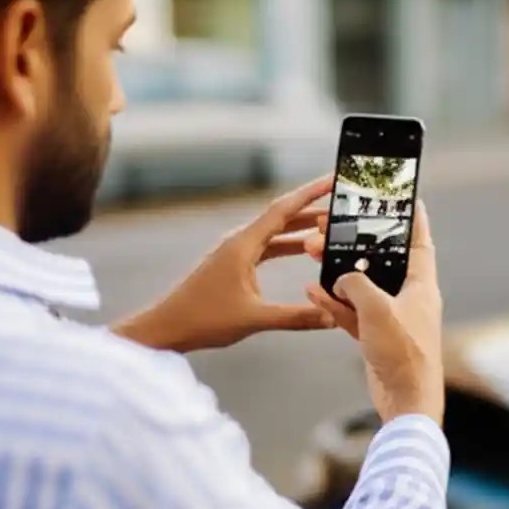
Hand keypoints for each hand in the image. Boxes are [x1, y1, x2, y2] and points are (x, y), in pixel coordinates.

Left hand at [114, 176, 336, 352]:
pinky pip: (268, 247)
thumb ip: (296, 317)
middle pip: (283, 217)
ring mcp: (235, 252)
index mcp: (243, 244)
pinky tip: (304, 252)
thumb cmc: (202, 319)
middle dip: (314, 210)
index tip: (333, 180)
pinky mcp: (234, 265)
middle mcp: (239, 241)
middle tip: (342, 206)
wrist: (166, 328)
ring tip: (331, 228)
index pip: (284, 209)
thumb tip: (331, 317)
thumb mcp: (254, 318)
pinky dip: (289, 246)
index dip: (311, 193)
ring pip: (276, 233)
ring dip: (303, 230)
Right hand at [305, 203, 444, 425]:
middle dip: (356, 243)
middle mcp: (408, 298)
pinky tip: (313, 289)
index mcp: (421, 285)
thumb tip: (343, 278)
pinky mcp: (376, 337)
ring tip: (313, 252)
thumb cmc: (403, 353)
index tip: (406, 198)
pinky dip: (334, 301)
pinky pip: (352, 312)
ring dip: (338, 272)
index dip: (413, 219)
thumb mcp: (377, 309)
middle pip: (381, 260)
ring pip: (362, 285)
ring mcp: (391, 317)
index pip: (419, 242)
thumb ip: (357, 283)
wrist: (406, 400)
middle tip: (332, 226)